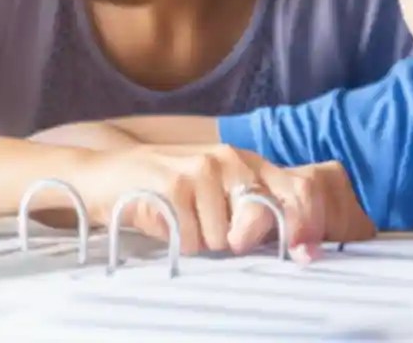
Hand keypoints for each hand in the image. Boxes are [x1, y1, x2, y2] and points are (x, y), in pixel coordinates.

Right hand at [82, 146, 374, 260]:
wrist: (106, 174)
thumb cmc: (166, 187)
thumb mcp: (213, 189)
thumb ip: (250, 208)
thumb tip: (294, 245)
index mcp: (245, 160)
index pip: (295, 189)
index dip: (305, 224)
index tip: (306, 252)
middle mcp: (228, 159)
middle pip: (260, 219)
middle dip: (242, 239)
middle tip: (214, 231)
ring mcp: (201, 169)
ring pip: (223, 238)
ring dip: (201, 241)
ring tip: (180, 218)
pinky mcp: (175, 185)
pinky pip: (193, 240)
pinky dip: (179, 242)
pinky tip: (164, 220)